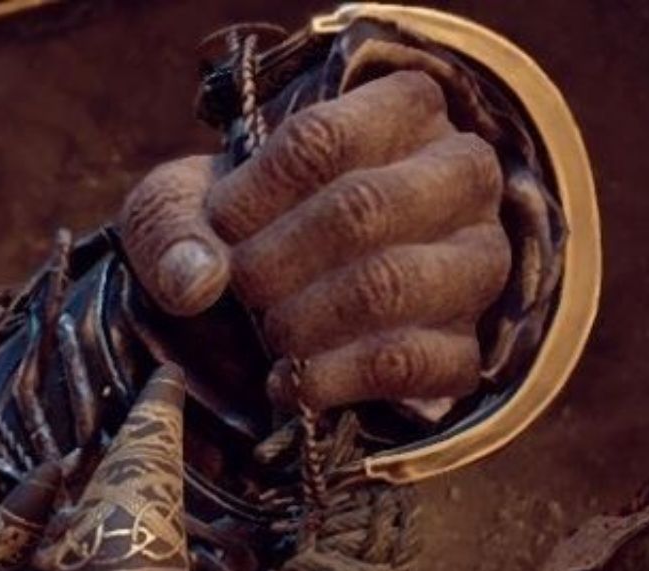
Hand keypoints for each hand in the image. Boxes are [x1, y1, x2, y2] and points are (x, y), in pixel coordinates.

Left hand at [119, 70, 509, 412]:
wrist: (286, 301)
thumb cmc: (244, 225)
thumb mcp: (189, 204)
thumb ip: (172, 227)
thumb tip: (195, 280)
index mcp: (403, 109)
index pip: (322, 138)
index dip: (251, 195)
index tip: (218, 227)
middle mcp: (460, 174)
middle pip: (362, 207)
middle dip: (274, 262)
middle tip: (242, 289)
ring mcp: (477, 260)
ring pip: (390, 284)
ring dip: (301, 321)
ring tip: (267, 335)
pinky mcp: (468, 344)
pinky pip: (409, 364)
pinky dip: (332, 381)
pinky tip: (290, 383)